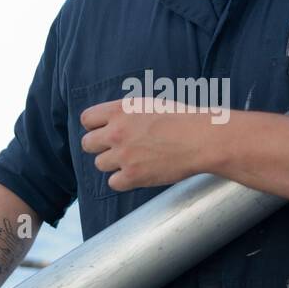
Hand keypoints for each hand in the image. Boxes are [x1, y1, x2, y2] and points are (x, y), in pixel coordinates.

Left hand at [79, 97, 218, 190]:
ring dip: (114, 164)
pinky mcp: (133, 176)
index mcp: (120, 110)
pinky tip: (138, 173)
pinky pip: (113, 183)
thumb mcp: (149, 104)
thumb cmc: (183, 119)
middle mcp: (117, 132)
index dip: (95, 126)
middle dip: (100, 147)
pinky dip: (124, 181)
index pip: (86, 119)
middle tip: (118, 148)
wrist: (202, 139)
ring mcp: (123, 155)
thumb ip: (126, 113)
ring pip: (100, 164)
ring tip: (134, 160)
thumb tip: (111, 122)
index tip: (106, 131)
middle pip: (87, 144)